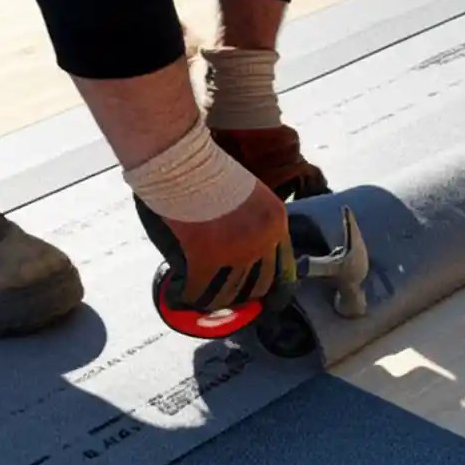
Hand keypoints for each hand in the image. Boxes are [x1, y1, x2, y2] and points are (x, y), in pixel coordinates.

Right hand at [136, 180, 296, 312]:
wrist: (185, 161)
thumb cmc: (208, 171)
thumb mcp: (249, 195)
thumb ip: (253, 221)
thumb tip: (244, 251)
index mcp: (275, 222)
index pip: (283, 267)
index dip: (272, 288)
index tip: (263, 299)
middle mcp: (262, 241)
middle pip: (258, 285)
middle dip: (243, 298)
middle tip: (227, 303)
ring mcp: (236, 252)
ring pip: (229, 292)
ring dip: (213, 300)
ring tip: (200, 301)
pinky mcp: (207, 258)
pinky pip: (201, 289)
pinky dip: (190, 295)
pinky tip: (181, 296)